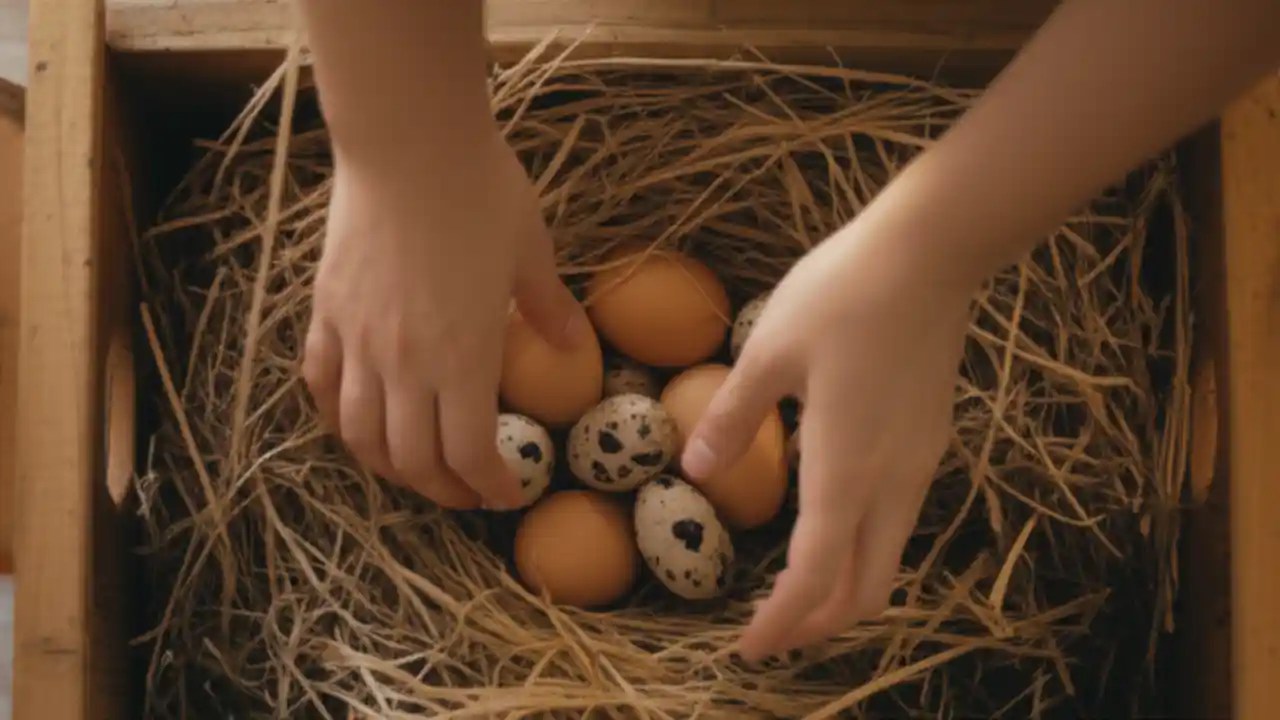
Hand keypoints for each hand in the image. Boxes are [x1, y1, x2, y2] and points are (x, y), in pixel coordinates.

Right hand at [302, 134, 587, 509]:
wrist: (408, 142)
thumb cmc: (480, 191)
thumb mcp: (530, 251)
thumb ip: (549, 308)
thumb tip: (576, 348)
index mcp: (462, 358)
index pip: (469, 453)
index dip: (488, 487)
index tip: (508, 494)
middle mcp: (402, 364)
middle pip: (412, 459)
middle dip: (443, 490)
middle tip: (467, 493)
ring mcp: (356, 341)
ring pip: (359, 434)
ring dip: (388, 467)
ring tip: (415, 470)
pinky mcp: (325, 314)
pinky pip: (321, 384)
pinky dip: (336, 416)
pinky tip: (357, 422)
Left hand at [681, 222, 970, 660]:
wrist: (930, 254)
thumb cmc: (840, 296)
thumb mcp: (767, 352)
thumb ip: (731, 417)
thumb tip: (694, 470)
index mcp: (845, 469)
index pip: (813, 577)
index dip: (780, 623)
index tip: (745, 649)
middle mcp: (891, 482)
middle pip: (864, 591)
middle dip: (817, 626)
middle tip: (768, 635)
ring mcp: (919, 464)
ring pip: (887, 561)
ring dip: (841, 591)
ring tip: (792, 594)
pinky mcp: (930, 442)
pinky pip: (896, 523)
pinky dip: (861, 552)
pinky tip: (826, 528)